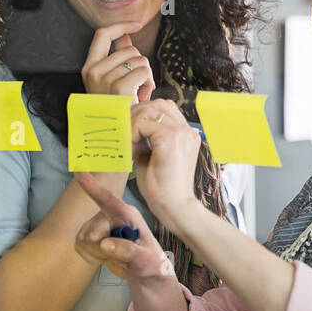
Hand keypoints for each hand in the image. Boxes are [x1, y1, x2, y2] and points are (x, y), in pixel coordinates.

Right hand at [73, 172, 174, 282]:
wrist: (144, 269)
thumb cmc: (150, 260)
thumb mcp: (145, 258)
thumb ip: (127, 251)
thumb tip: (104, 243)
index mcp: (128, 214)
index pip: (108, 200)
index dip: (93, 187)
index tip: (81, 173)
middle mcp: (111, 214)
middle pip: (93, 230)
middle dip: (103, 248)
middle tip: (121, 256)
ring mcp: (98, 223)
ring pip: (84, 239)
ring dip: (98, 253)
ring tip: (116, 255)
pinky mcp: (88, 234)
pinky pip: (79, 245)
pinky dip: (91, 256)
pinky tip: (106, 256)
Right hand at [82, 21, 154, 102]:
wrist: (116, 134)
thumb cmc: (118, 108)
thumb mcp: (113, 81)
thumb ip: (118, 59)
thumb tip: (126, 37)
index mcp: (89, 67)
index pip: (102, 35)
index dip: (120, 26)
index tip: (137, 25)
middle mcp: (93, 71)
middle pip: (130, 50)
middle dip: (140, 65)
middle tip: (136, 85)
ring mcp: (104, 78)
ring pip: (140, 60)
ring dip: (146, 76)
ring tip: (138, 93)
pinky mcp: (119, 87)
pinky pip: (144, 72)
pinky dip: (149, 83)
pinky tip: (142, 96)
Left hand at [129, 98, 203, 237]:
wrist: (173, 205)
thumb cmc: (161, 186)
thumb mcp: (153, 155)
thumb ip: (147, 139)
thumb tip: (130, 126)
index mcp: (188, 134)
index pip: (165, 109)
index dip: (144, 115)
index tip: (130, 131)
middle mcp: (188, 130)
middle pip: (158, 104)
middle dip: (137, 114)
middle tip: (123, 131)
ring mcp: (182, 132)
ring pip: (151, 110)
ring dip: (134, 122)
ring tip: (126, 140)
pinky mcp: (171, 137)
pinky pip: (144, 123)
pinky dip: (132, 132)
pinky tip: (129, 147)